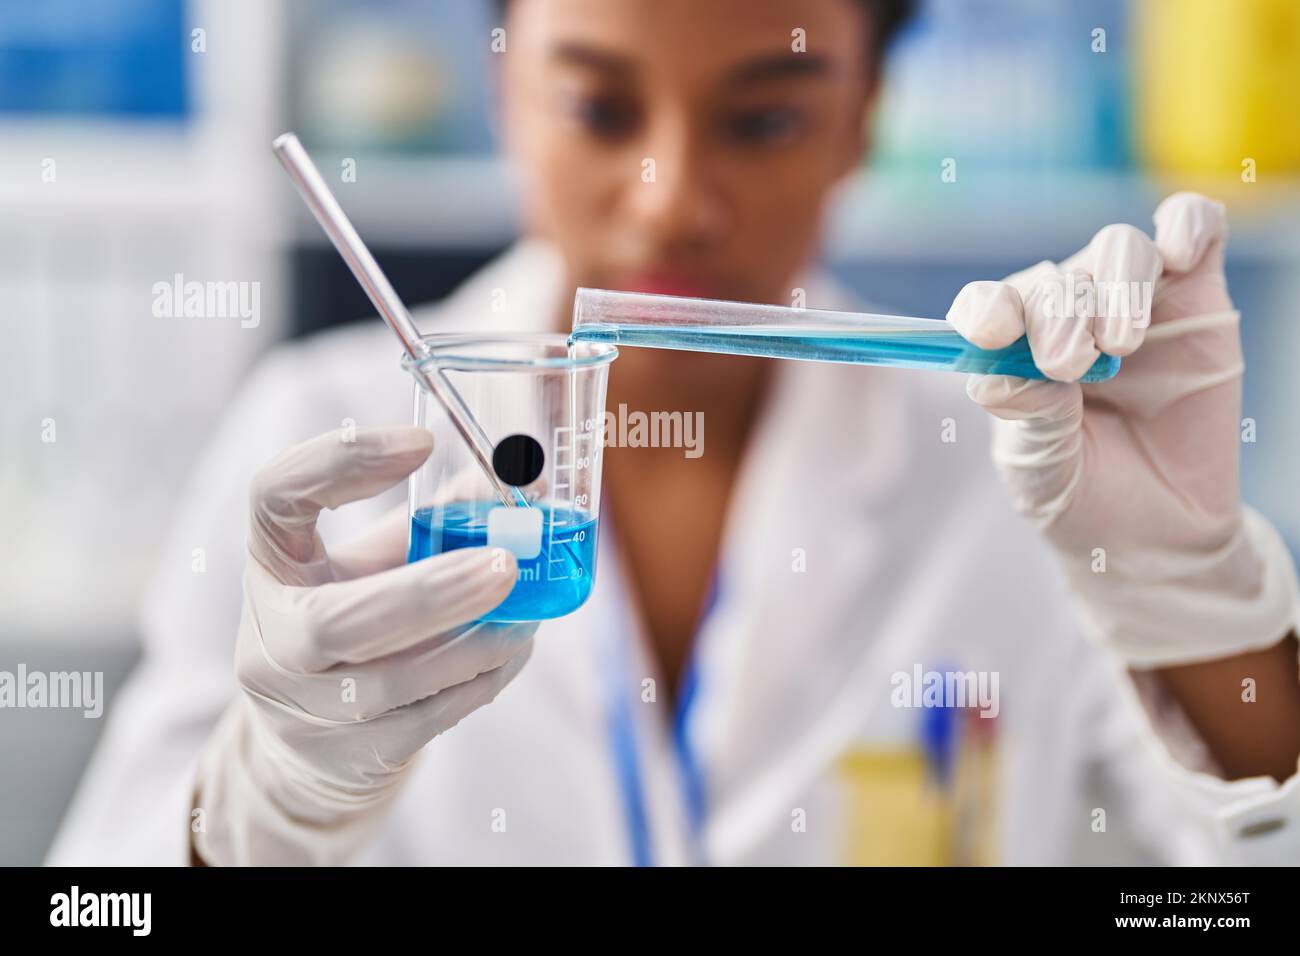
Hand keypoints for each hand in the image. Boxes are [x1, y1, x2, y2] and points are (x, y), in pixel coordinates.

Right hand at [193, 426, 532, 865]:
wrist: (305, 750)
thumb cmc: (349, 626)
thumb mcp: (368, 564)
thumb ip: (429, 522)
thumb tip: (519, 481)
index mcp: (272, 565)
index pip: (273, 497)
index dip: (339, 462)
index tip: (422, 441)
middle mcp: (274, 638)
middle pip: (337, 621)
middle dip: (431, 593)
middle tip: (507, 564)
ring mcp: (307, 708)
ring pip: (395, 681)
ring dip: (478, 643)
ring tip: (528, 612)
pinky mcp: (353, 757)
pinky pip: (429, 719)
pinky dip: (482, 680)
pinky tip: (514, 650)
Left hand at [947, 193, 1297, 665]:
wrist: (1162, 536)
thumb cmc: (1084, 499)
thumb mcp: (1041, 471)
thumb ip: (1027, 416)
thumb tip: (1007, 366)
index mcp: (1013, 353)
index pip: (988, 306)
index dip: (986, 307)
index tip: (994, 333)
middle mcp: (1067, 317)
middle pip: (1053, 279)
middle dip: (1056, 315)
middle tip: (1070, 366)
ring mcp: (1132, 303)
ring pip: (1117, 250)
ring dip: (1115, 288)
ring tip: (1119, 345)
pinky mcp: (1198, 299)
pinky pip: (1193, 229)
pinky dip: (1187, 225)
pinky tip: (1182, 254)